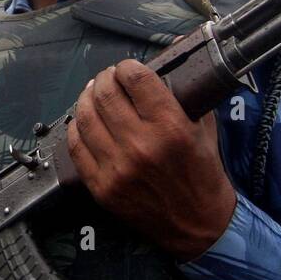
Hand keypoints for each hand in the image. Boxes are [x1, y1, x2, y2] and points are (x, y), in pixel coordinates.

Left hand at [67, 60, 236, 260]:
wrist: (198, 225)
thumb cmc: (203, 173)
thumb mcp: (205, 127)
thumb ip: (186, 92)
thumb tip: (173, 54)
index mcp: (170, 127)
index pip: (135, 80)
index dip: (127, 68)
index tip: (127, 69)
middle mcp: (141, 146)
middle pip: (105, 95)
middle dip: (104, 79)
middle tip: (107, 79)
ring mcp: (117, 168)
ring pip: (84, 117)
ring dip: (85, 99)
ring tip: (92, 95)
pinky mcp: (101, 187)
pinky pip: (75, 147)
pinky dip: (75, 129)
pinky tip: (83, 122)